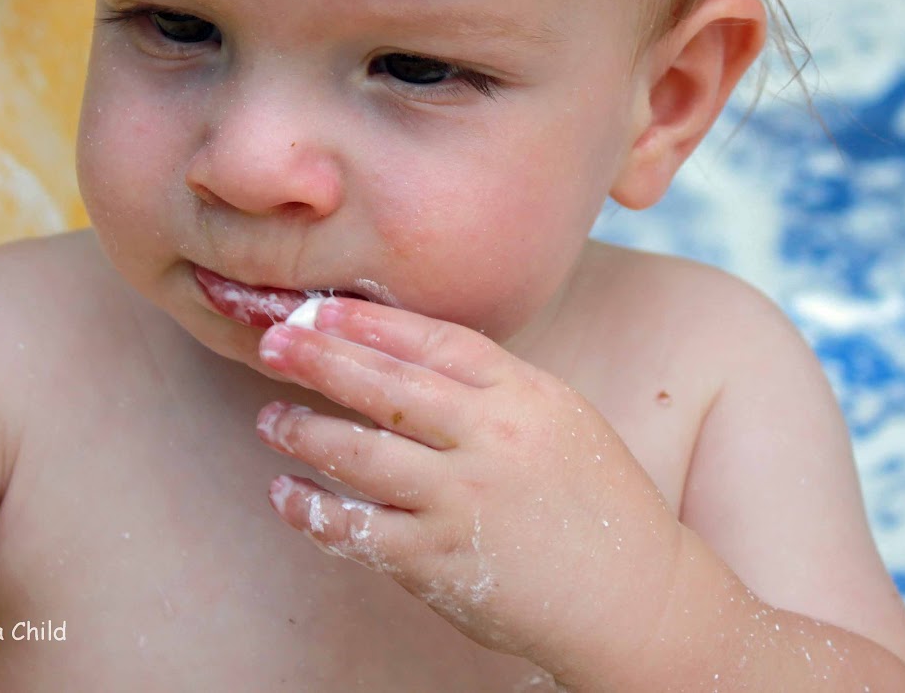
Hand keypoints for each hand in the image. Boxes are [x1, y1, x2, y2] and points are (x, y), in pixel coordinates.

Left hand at [254, 296, 685, 670]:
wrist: (636, 596)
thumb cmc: (598, 501)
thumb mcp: (562, 418)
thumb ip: (495, 387)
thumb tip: (407, 355)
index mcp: (526, 395)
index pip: (434, 341)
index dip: (370, 322)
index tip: (319, 308)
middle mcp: (492, 440)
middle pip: (387, 386)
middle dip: (320, 358)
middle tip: (270, 342)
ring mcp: (462, 502)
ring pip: (359, 454)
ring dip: (304, 431)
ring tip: (269, 418)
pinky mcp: (437, 561)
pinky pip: (357, 529)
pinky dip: (312, 509)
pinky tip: (286, 493)